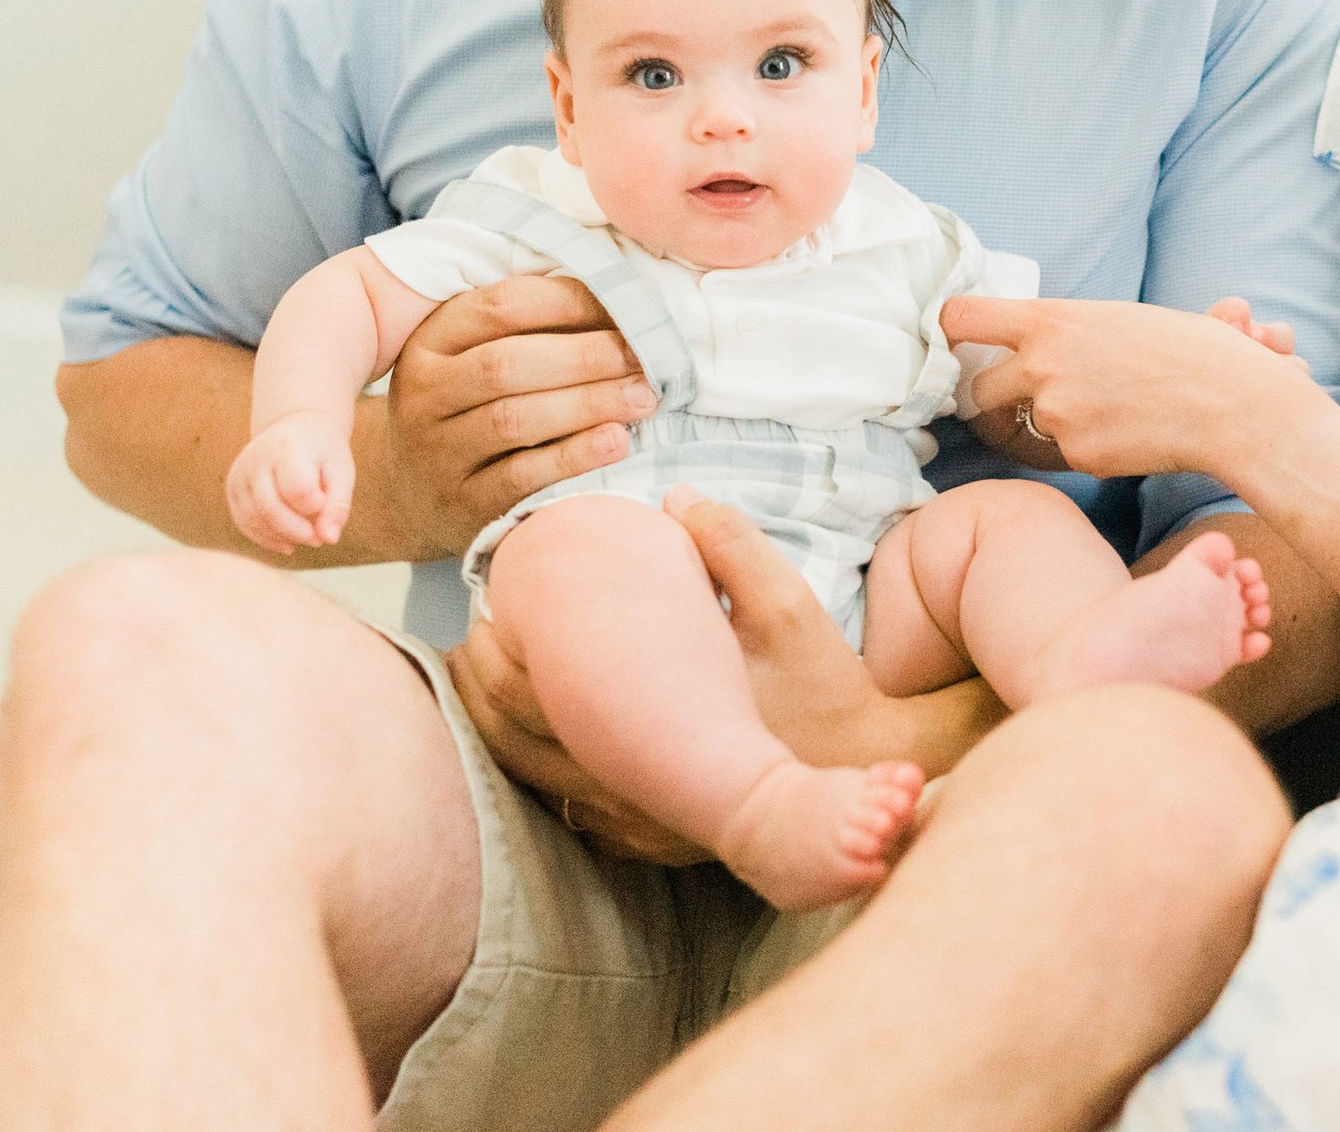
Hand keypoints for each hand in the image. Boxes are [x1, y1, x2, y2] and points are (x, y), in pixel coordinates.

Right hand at [226, 411, 354, 554]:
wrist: (296, 427)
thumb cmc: (323, 452)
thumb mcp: (341, 472)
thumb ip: (338, 506)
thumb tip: (329, 540)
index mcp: (287, 448)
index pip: (297, 489)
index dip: (315, 506)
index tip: (326, 503)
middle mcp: (256, 459)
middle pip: (271, 509)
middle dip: (298, 531)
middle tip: (319, 539)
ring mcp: (240, 474)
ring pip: (254, 519)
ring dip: (282, 537)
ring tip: (308, 538)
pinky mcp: (232, 489)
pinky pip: (244, 522)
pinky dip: (266, 538)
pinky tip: (287, 543)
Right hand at [376, 275, 655, 560]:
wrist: (419, 494)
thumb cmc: (470, 408)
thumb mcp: (477, 356)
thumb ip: (534, 328)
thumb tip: (621, 306)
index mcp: (432, 340)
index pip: (499, 307)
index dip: (567, 302)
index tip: (625, 305)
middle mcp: (424, 393)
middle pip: (506, 365)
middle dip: (586, 357)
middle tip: (646, 357)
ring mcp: (438, 452)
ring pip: (513, 420)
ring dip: (588, 404)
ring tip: (643, 397)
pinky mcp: (463, 504)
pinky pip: (521, 477)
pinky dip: (573, 458)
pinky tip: (617, 442)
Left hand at [449, 483, 909, 861]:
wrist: (867, 779)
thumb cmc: (827, 688)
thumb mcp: (790, 608)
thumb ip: (733, 548)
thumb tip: (677, 496)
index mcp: (654, 736)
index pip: (536, 703)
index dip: (498, 656)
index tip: (489, 614)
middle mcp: (637, 795)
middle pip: (519, 751)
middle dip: (485, 693)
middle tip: (472, 643)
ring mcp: (644, 830)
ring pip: (540, 786)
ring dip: (506, 735)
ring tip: (489, 682)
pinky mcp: (656, 844)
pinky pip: (578, 813)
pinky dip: (551, 773)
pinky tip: (545, 735)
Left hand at [944, 296, 1327, 481]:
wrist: (1234, 404)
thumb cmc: (1195, 351)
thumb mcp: (1127, 319)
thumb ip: (1077, 331)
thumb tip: (1052, 340)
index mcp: (1051, 320)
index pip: (961, 318)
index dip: (951, 333)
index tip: (956, 345)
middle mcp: (1041, 366)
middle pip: (976, 391)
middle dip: (992, 401)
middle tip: (1014, 402)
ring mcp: (1056, 415)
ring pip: (1025, 428)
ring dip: (1046, 426)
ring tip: (1098, 413)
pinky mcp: (1077, 455)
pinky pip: (1065, 455)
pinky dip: (1088, 450)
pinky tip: (1127, 436)